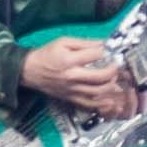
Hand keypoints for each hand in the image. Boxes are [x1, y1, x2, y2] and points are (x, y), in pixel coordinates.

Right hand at [20, 37, 143, 121]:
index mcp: (69, 61)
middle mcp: (72, 77)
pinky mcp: (71, 98)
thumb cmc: (46, 54)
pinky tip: (110, 99)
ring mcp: (72, 90)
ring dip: (111, 86)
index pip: (95, 55)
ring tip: (116, 79)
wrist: (29, 71)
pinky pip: (89, 104)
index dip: (106, 51)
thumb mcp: (63, 42)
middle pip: (100, 77)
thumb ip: (84, 42)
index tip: (111, 49)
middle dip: (114, 71)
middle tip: (118, 66)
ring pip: (97, 92)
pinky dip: (102, 104)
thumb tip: (103, 43)